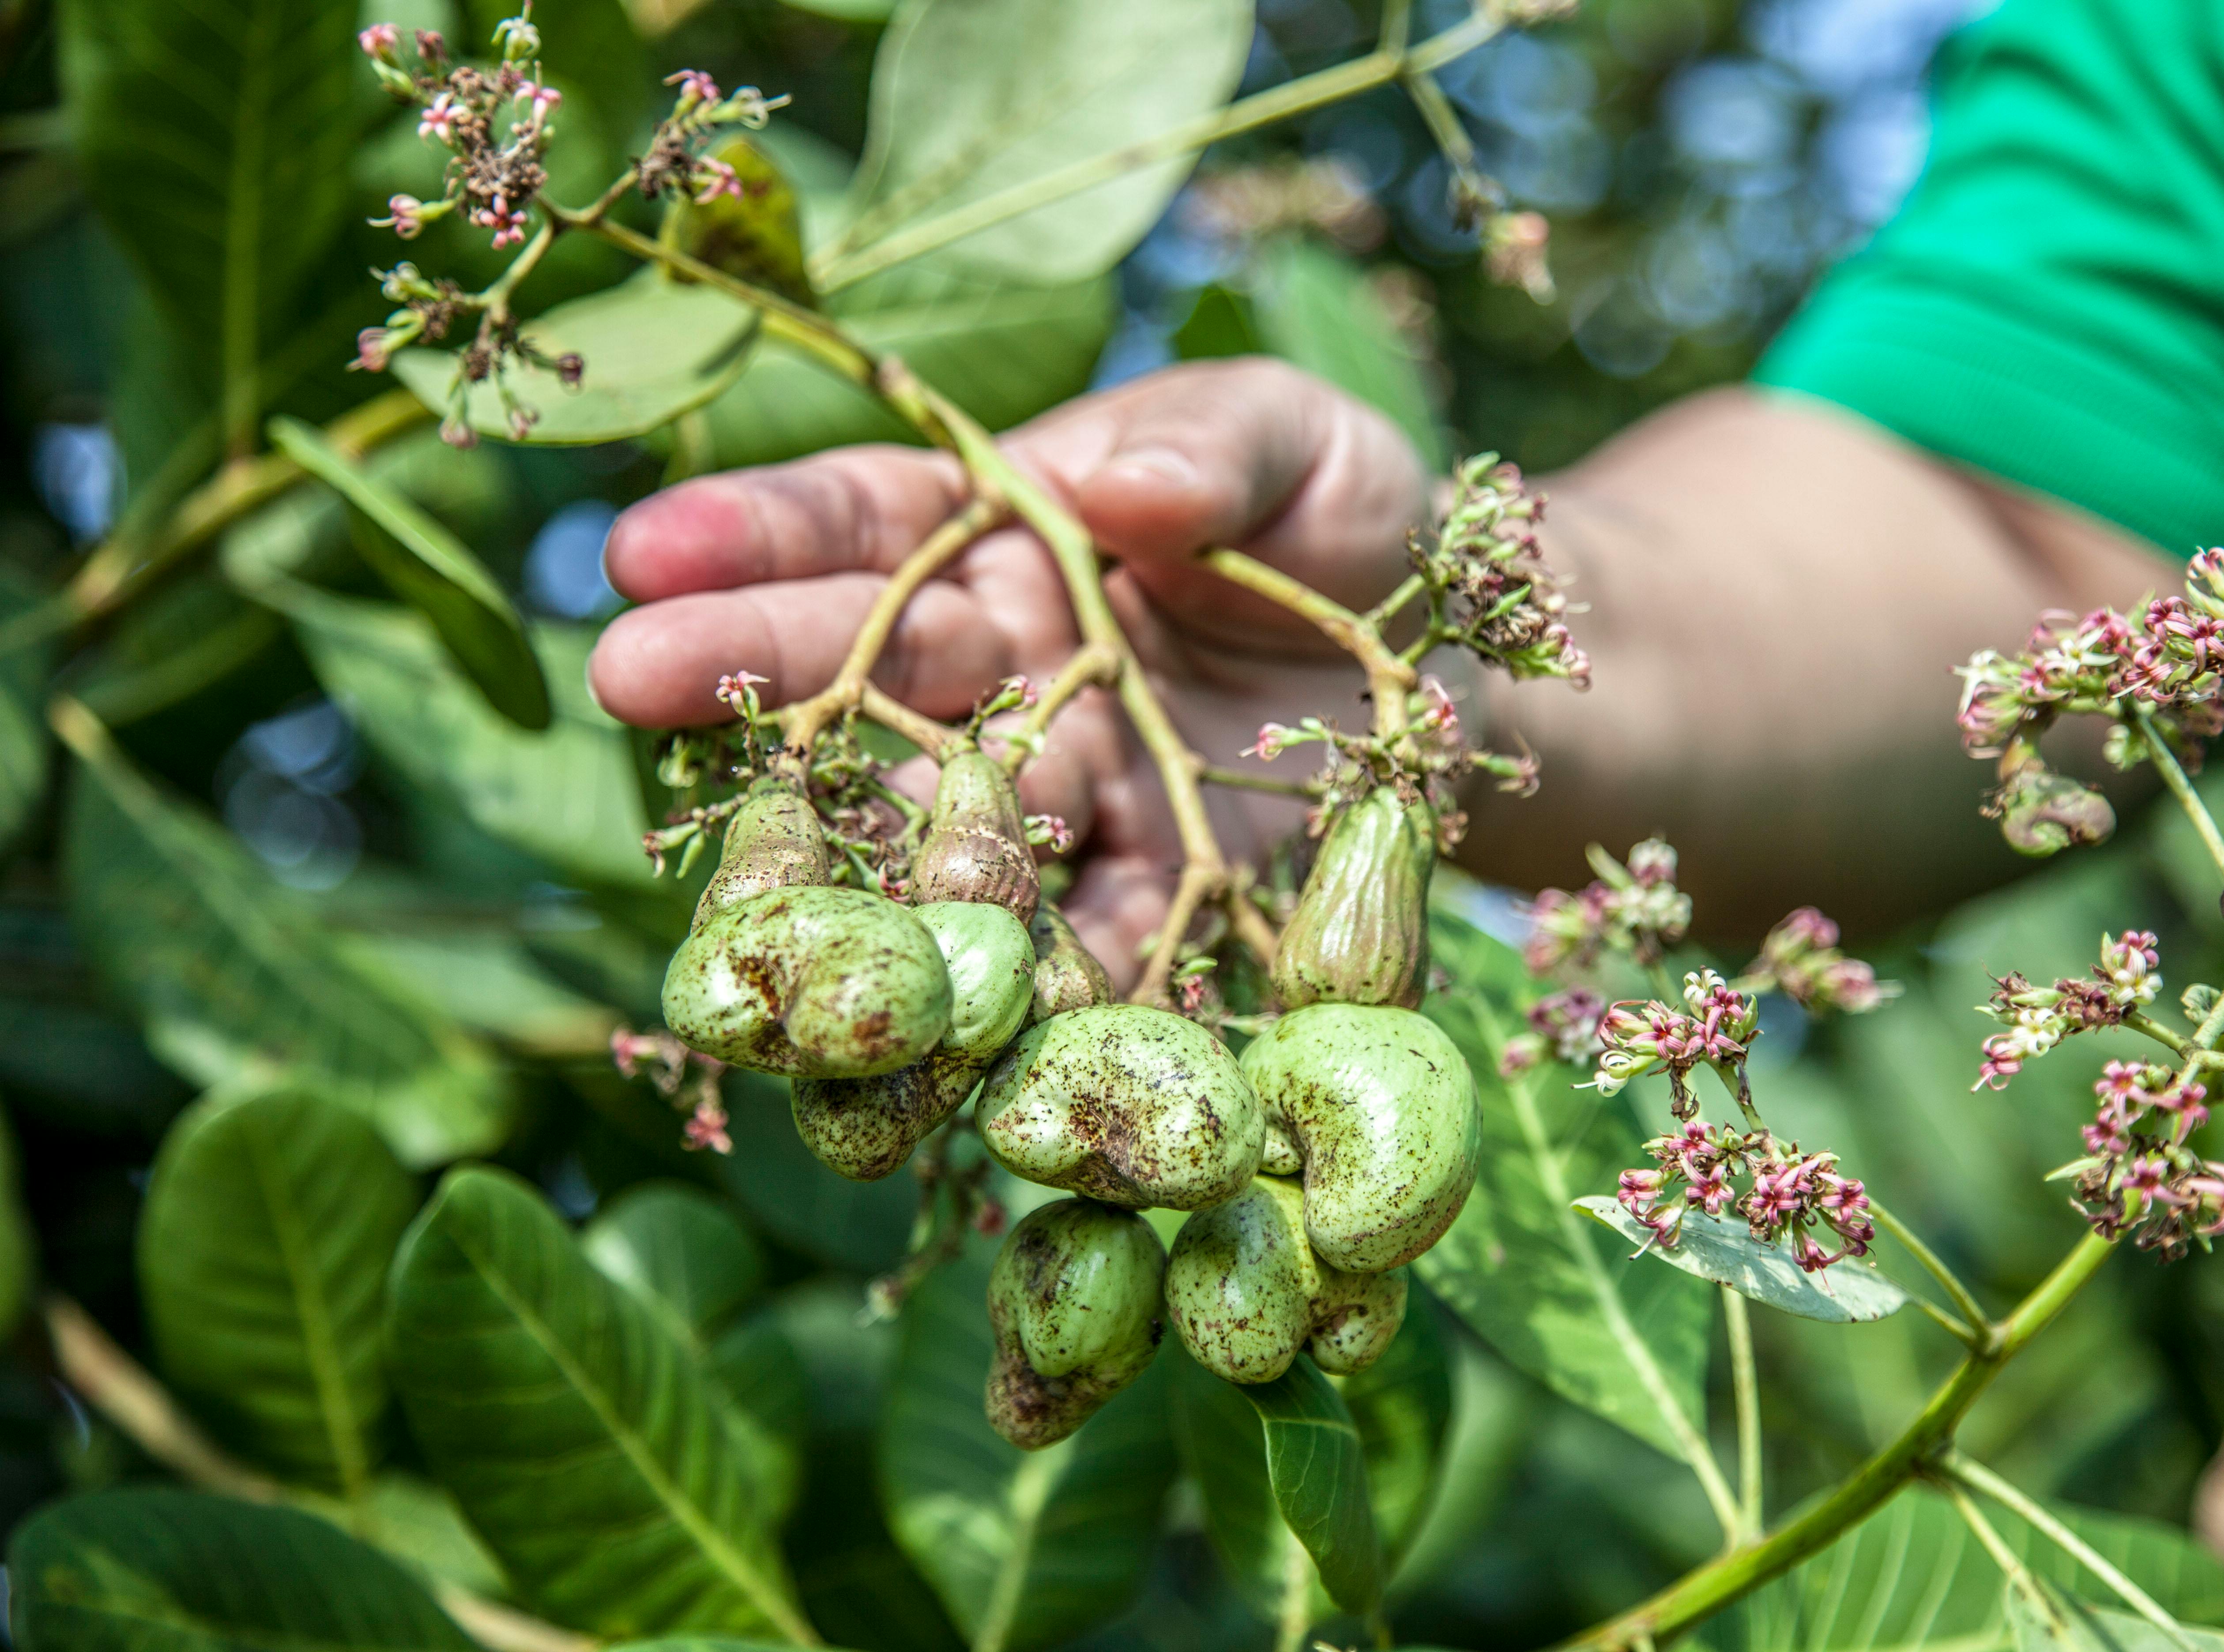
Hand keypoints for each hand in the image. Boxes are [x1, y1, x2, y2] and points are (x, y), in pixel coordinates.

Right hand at [589, 358, 1431, 984]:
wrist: (1464, 677)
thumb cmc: (1349, 523)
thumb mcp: (1303, 441)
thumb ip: (1216, 446)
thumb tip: (1120, 484)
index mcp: (1015, 538)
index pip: (869, 523)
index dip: (761, 531)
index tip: (647, 542)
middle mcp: (1010, 673)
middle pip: (865, 672)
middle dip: (746, 668)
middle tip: (623, 672)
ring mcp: (1063, 796)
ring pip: (926, 832)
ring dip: (838, 854)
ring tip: (743, 872)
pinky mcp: (1141, 897)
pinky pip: (1064, 947)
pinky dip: (1009, 987)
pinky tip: (940, 1020)